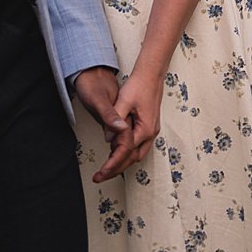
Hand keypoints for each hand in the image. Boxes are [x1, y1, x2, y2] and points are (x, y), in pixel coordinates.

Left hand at [102, 66, 160, 180]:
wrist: (151, 74)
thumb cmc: (139, 85)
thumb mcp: (124, 100)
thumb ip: (115, 119)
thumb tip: (108, 138)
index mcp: (145, 129)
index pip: (126, 153)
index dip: (112, 164)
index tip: (101, 173)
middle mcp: (150, 133)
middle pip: (132, 159)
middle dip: (116, 169)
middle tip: (100, 176)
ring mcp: (151, 131)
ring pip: (136, 154)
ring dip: (122, 162)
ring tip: (107, 168)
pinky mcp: (148, 127)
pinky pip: (138, 146)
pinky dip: (127, 153)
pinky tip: (117, 151)